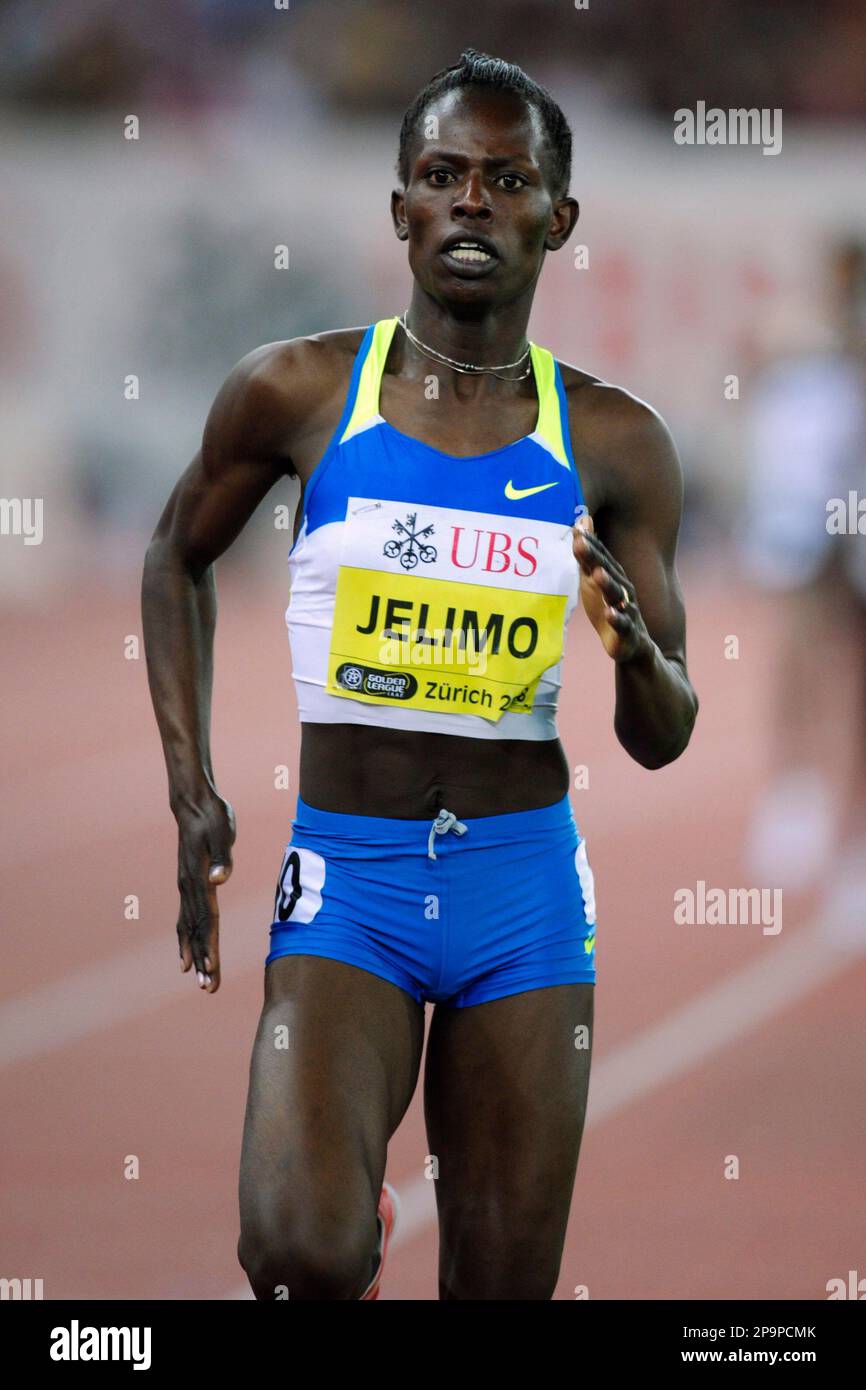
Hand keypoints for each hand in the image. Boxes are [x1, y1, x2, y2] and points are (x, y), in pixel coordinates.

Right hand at [174, 788, 235, 992]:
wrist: (193, 804)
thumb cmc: (213, 817)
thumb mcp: (223, 832)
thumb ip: (222, 858)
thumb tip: (218, 880)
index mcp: (199, 878)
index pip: (207, 919)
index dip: (209, 945)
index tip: (212, 968)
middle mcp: (189, 888)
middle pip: (197, 930)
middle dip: (204, 960)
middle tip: (209, 987)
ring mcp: (185, 887)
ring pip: (189, 928)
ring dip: (196, 955)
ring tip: (201, 980)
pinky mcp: (187, 884)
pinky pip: (186, 919)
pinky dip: (187, 940)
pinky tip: (188, 955)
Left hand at [573, 515, 648, 662]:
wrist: (631, 644)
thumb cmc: (609, 607)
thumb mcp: (593, 581)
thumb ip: (586, 556)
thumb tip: (581, 522)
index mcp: (613, 576)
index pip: (599, 556)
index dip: (588, 542)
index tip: (576, 527)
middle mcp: (622, 588)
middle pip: (607, 570)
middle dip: (594, 556)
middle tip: (580, 542)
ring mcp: (626, 609)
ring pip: (616, 595)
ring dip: (607, 584)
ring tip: (597, 574)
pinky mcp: (627, 631)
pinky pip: (623, 624)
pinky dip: (617, 618)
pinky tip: (610, 613)